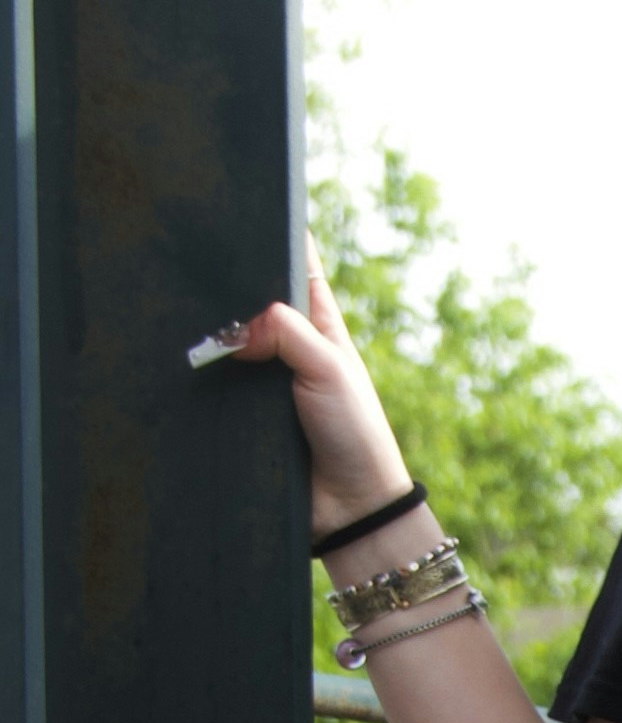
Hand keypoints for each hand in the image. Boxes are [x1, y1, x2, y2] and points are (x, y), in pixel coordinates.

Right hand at [192, 252, 416, 542]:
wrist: (349, 507)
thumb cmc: (354, 432)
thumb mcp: (329, 369)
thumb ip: (287, 333)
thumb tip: (237, 323)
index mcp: (316, 323)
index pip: (292, 266)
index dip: (270, 238)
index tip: (235, 215)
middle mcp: (285, 345)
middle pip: (244, 301)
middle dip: (219, 287)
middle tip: (184, 265)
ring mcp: (258, 380)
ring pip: (218, 342)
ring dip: (198, 335)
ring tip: (166, 310)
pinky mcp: (238, 413)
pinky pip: (208, 386)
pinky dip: (192, 378)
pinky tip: (167, 362)